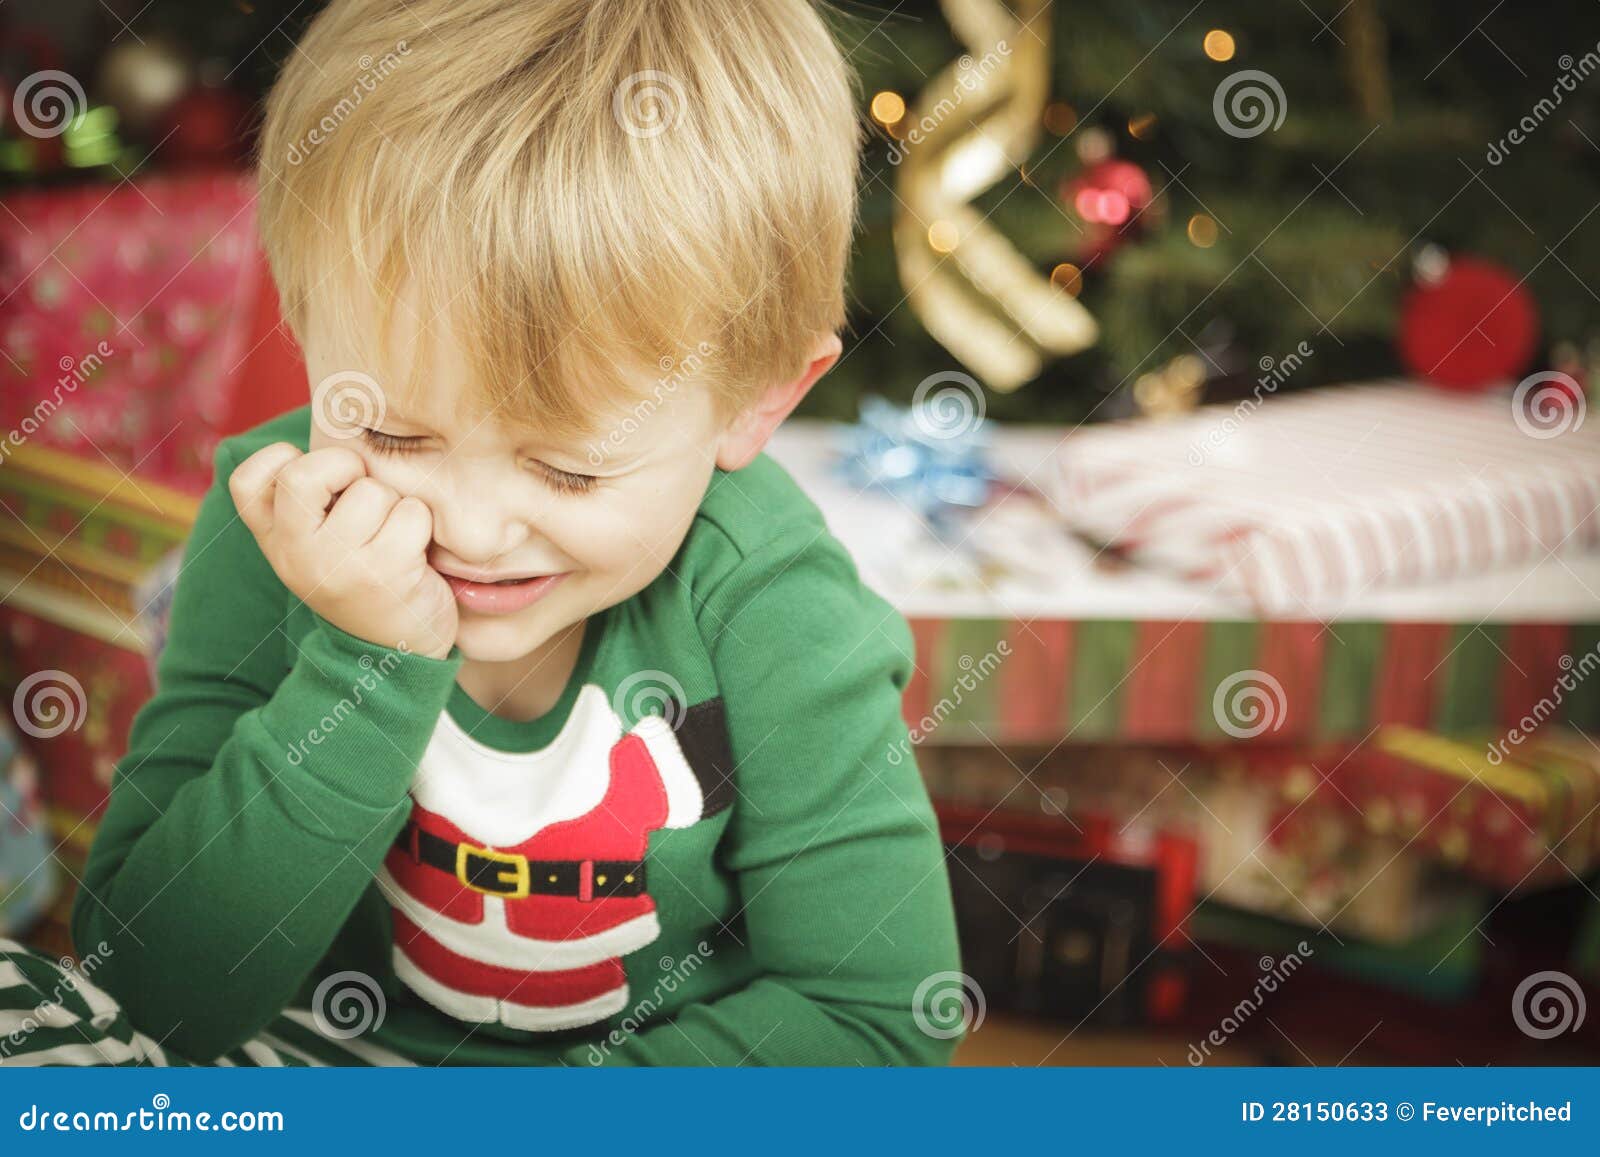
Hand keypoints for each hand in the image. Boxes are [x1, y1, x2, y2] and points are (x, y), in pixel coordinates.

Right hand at [230, 443, 457, 658]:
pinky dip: (422, 527)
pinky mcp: (383, 576)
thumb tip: (337, 413)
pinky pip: (411, 514)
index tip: (318, 481)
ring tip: (393, 537)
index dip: (284, 460)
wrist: (395, 653)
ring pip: (372, 490)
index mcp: (274, 540)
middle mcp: (295, 554)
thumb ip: (309, 498)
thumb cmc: (364, 576)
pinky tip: (414, 556)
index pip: (249, 478)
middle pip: (305, 474)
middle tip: (363, 493)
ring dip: (395, 504)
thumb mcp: (319, 543)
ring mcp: (336, 567)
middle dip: (346, 467)